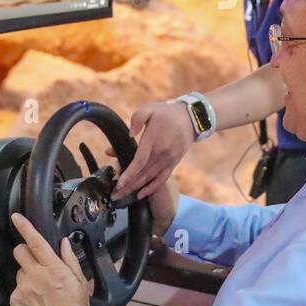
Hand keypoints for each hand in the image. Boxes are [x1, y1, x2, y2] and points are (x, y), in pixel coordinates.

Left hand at [9, 213, 91, 305]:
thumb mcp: (79, 282)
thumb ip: (69, 260)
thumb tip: (64, 243)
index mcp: (53, 268)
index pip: (36, 242)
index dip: (25, 228)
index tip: (16, 217)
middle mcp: (35, 275)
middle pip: (19, 252)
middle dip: (25, 252)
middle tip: (36, 263)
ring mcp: (23, 288)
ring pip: (20, 272)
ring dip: (27, 276)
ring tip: (40, 291)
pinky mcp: (15, 301)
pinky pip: (17, 289)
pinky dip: (25, 293)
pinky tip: (35, 303)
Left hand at [111, 101, 191, 229]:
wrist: (190, 118)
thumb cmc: (166, 113)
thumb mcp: (149, 109)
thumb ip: (137, 119)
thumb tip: (130, 134)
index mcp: (153, 141)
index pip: (139, 162)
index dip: (129, 174)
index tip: (119, 183)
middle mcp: (161, 153)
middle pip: (142, 174)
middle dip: (127, 186)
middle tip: (114, 195)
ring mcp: (168, 160)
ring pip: (150, 178)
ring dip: (135, 189)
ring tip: (123, 196)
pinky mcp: (173, 163)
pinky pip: (162, 179)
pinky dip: (151, 188)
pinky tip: (141, 194)